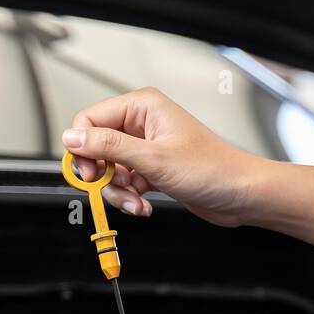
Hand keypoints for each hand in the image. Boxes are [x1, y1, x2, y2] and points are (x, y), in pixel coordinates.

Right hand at [62, 87, 271, 225]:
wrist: (241, 195)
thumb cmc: (213, 170)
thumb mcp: (154, 159)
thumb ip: (108, 147)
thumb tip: (71, 138)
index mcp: (143, 107)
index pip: (90, 119)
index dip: (83, 147)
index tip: (89, 172)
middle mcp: (142, 123)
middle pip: (96, 146)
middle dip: (102, 174)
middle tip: (113, 188)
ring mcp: (147, 148)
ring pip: (109, 169)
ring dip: (118, 192)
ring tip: (136, 202)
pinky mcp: (152, 169)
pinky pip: (124, 183)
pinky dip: (129, 198)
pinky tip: (144, 207)